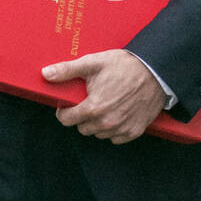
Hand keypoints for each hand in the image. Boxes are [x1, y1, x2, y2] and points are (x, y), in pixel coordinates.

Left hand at [42, 49, 165, 143]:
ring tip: (105, 106)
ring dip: (97, 124)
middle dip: (81, 117)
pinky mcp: (134, 131)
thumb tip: (45, 74)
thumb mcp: (93, 63)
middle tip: (90, 102)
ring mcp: (121, 129)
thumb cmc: (124, 65)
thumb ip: (67, 70)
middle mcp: (106, 123)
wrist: (156, 71)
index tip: (68, 104)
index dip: (64, 111)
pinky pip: (115, 138)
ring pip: (98, 134)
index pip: (67, 120)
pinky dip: (114, 129)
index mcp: (93, 108)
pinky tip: (117, 113)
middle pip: (82, 128)